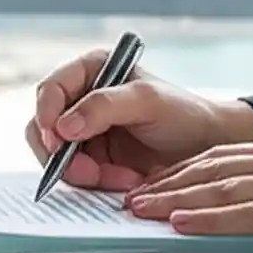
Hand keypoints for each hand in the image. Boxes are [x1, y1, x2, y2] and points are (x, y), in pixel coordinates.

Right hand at [25, 49, 252, 190]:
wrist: (208, 148)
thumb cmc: (183, 114)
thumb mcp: (147, 101)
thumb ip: (103, 107)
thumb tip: (63, 127)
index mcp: (91, 70)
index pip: (50, 90)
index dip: (47, 116)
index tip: (58, 142)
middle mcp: (80, 98)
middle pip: (43, 127)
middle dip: (62, 154)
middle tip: (87, 173)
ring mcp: (83, 131)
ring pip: (55, 156)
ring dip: (82, 173)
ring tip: (120, 179)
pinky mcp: (91, 159)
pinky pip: (75, 174)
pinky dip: (95, 183)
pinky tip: (124, 182)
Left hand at [125, 140, 252, 248]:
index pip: (226, 156)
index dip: (185, 168)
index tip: (156, 179)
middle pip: (213, 167)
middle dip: (168, 182)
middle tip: (131, 197)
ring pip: (222, 187)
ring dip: (175, 198)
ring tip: (140, 208)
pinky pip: (251, 213)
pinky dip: (211, 218)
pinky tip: (183, 222)